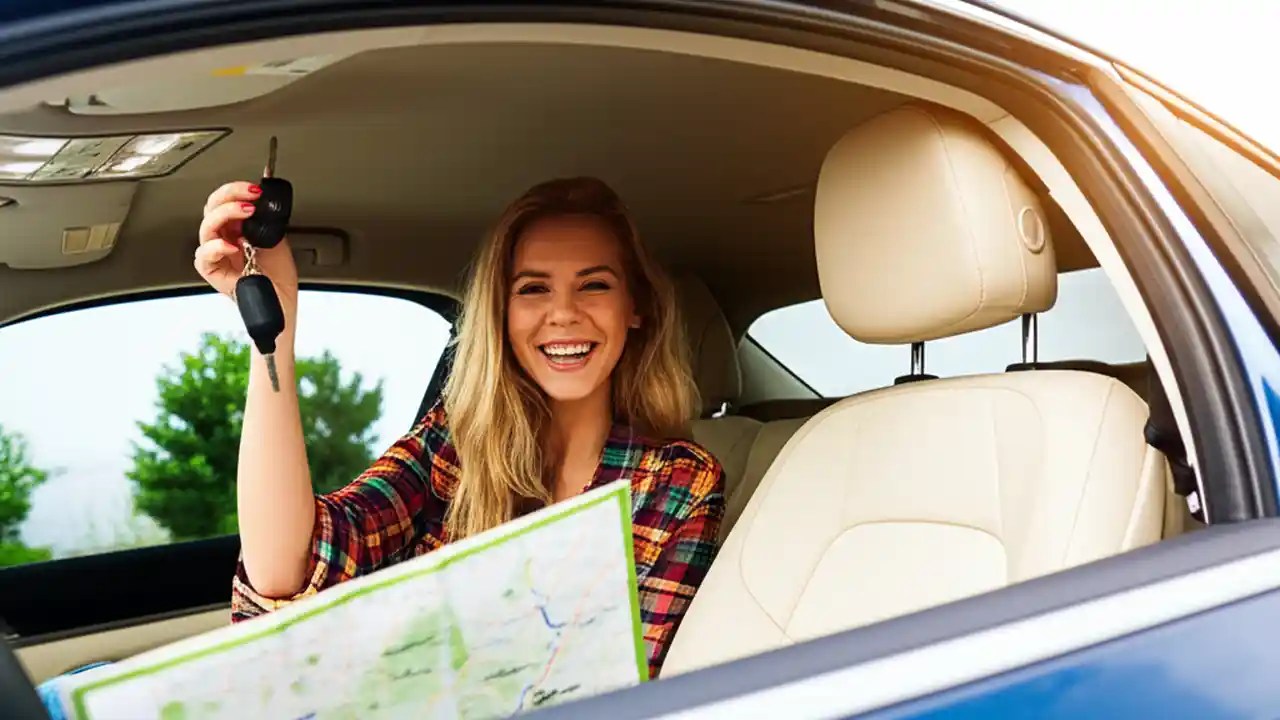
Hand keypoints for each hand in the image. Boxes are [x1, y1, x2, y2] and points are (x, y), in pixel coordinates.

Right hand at [195, 181, 298, 310]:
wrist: (281, 298)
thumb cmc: (278, 273)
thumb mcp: (276, 238)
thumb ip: (265, 220)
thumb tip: (266, 200)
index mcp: (235, 226)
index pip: (225, 200)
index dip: (236, 190)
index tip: (255, 189)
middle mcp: (222, 236)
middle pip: (211, 208)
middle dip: (229, 196)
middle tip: (250, 195)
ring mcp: (215, 252)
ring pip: (206, 227)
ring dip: (226, 214)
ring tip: (246, 211)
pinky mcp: (211, 270)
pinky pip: (204, 255)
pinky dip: (216, 247)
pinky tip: (232, 245)